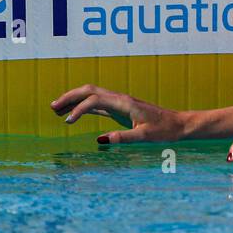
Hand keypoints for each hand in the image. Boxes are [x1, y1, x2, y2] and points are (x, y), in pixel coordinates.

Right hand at [50, 85, 187, 142]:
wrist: (180, 125)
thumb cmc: (166, 131)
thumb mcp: (145, 136)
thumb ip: (124, 138)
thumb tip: (101, 141)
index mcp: (124, 103)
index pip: (94, 100)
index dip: (79, 109)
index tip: (68, 122)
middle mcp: (120, 99)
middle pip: (89, 91)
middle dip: (70, 96)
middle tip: (52, 107)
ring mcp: (120, 103)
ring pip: (92, 96)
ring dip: (74, 100)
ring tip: (56, 110)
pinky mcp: (121, 110)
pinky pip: (98, 105)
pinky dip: (84, 107)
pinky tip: (74, 115)